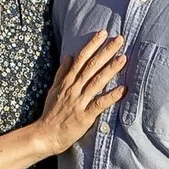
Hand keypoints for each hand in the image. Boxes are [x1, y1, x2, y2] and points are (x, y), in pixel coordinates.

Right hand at [32, 29, 126, 158]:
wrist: (45, 134)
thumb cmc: (51, 113)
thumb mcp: (53, 89)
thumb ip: (62, 72)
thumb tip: (69, 55)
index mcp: (67, 81)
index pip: (81, 58)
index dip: (92, 45)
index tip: (103, 33)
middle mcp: (73, 88)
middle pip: (91, 66)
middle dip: (106, 51)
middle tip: (119, 39)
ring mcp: (79, 101)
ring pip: (97, 82)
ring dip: (111, 69)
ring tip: (123, 58)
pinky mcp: (85, 116)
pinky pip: (100, 104)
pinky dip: (111, 96)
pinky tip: (123, 89)